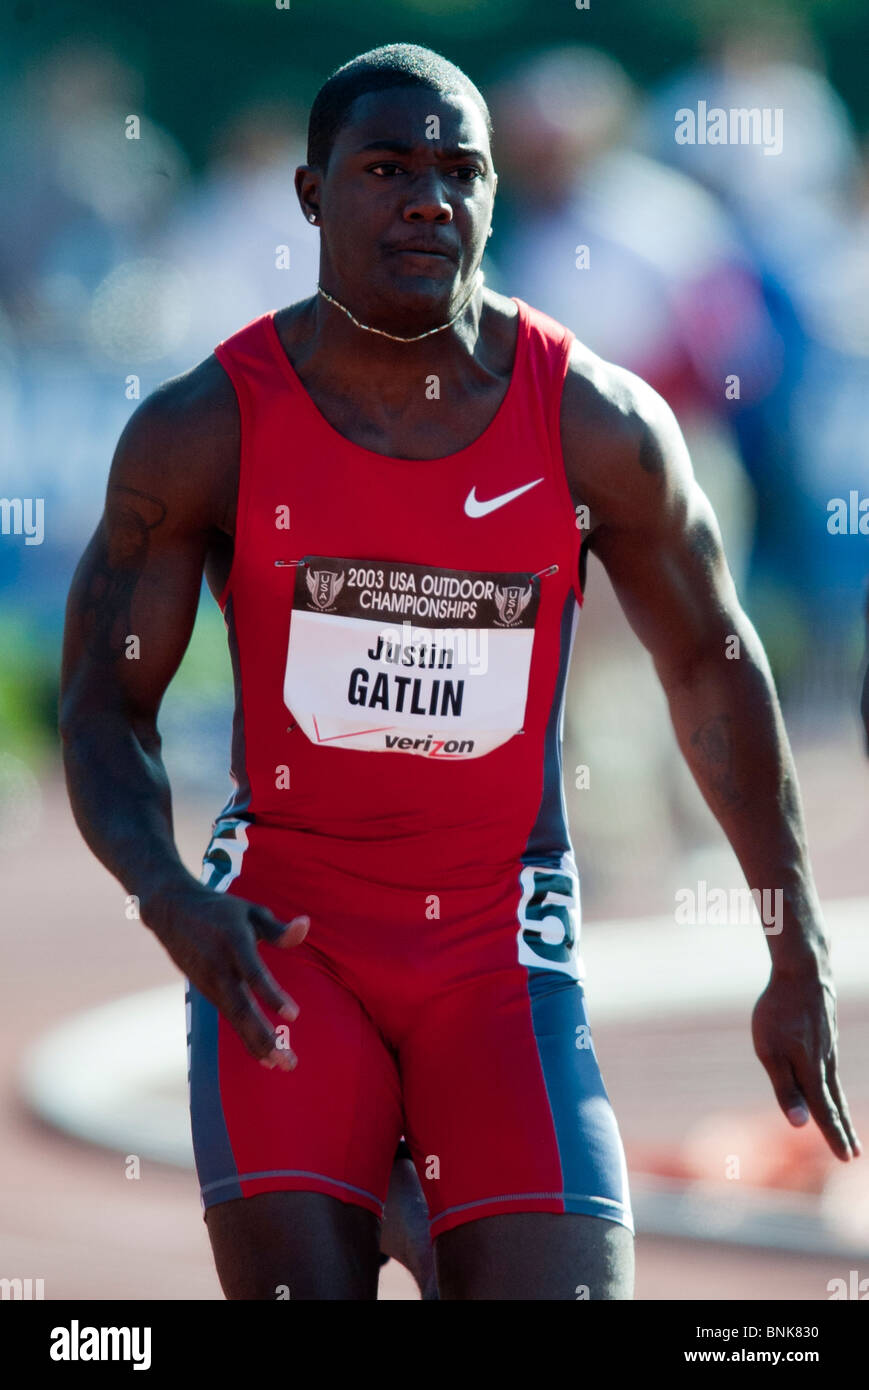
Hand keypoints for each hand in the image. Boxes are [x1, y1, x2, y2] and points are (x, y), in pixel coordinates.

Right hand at [142, 881, 308, 1068]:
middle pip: (242, 1008)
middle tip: (287, 1061)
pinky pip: (229, 1018)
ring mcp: (210, 981)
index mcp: (233, 942)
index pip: (254, 973)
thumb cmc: (220, 911)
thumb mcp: (249, 912)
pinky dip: (245, 1037)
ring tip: (281, 1065)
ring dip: (258, 1044)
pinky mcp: (206, 990)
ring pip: (235, 1019)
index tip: (293, 1016)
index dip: (272, 995)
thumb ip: (278, 928)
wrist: (172, 911)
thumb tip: (305, 927)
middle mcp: (219, 966)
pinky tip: (263, 1055)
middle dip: (265, 1037)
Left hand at [752, 965, 860, 1160]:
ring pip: (834, 1085)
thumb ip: (785, 1089)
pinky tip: (830, 1082)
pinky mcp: (826, 1033)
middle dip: (842, 1130)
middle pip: (834, 1103)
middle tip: (854, 1154)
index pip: (824, 1113)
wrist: (802, 972)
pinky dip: (835, 1084)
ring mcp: (828, 1047)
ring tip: (846, 1125)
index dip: (833, 1136)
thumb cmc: (779, 1012)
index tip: (846, 1158)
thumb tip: (800, 1125)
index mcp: (810, 1073)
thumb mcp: (771, 1052)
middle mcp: (824, 1063)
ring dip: (840, 1108)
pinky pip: (832, 1066)